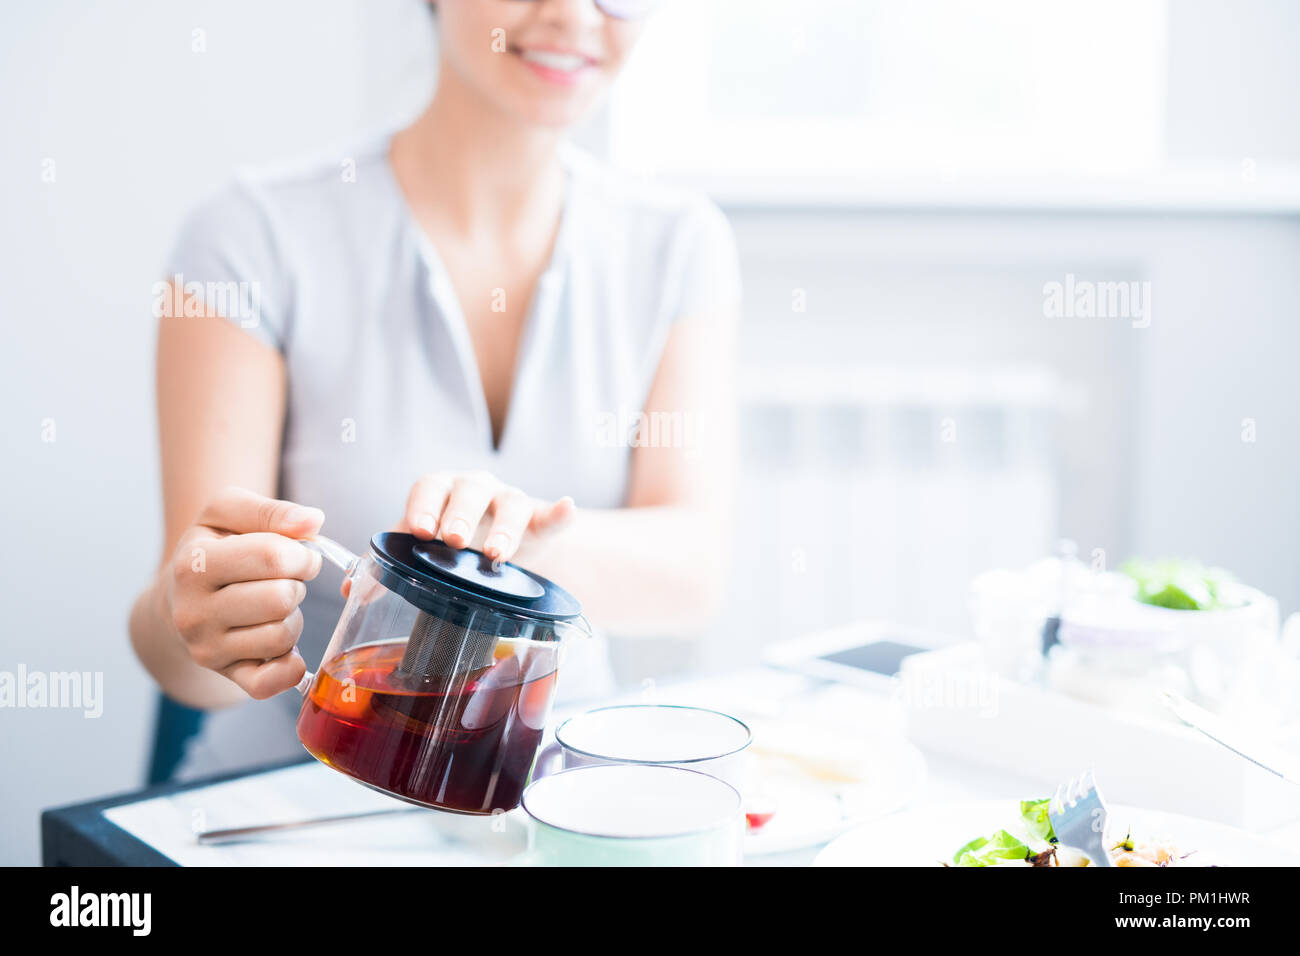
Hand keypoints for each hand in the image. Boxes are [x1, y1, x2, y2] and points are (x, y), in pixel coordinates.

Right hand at [166, 486, 323, 699]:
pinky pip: (269, 683)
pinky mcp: (226, 675)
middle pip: (281, 598)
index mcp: (193, 565)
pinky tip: (287, 648)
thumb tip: (313, 522)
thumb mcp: (227, 513)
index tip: (298, 554)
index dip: (301, 553)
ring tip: (274, 606)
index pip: (272, 556)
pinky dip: (290, 666)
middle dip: (297, 584)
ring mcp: (207, 649)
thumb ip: (271, 510)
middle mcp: (194, 612)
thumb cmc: (213, 549)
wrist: (180, 597)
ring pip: (283, 635)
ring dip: (293, 617)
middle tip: (283, 581)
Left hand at [399, 470, 573, 562]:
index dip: (424, 506)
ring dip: (505, 527)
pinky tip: (566, 508)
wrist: (501, 542)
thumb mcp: (423, 549)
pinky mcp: (539, 521)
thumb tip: (352, 590)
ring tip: (497, 554)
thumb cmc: (452, 543)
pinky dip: (560, 512)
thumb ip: (392, 565)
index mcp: (441, 491)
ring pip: (511, 503)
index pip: (430, 488)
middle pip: (470, 491)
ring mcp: (510, 502)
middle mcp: (476, 489)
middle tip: (454, 540)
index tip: (419, 530)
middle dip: (461, 515)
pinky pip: (552, 515)